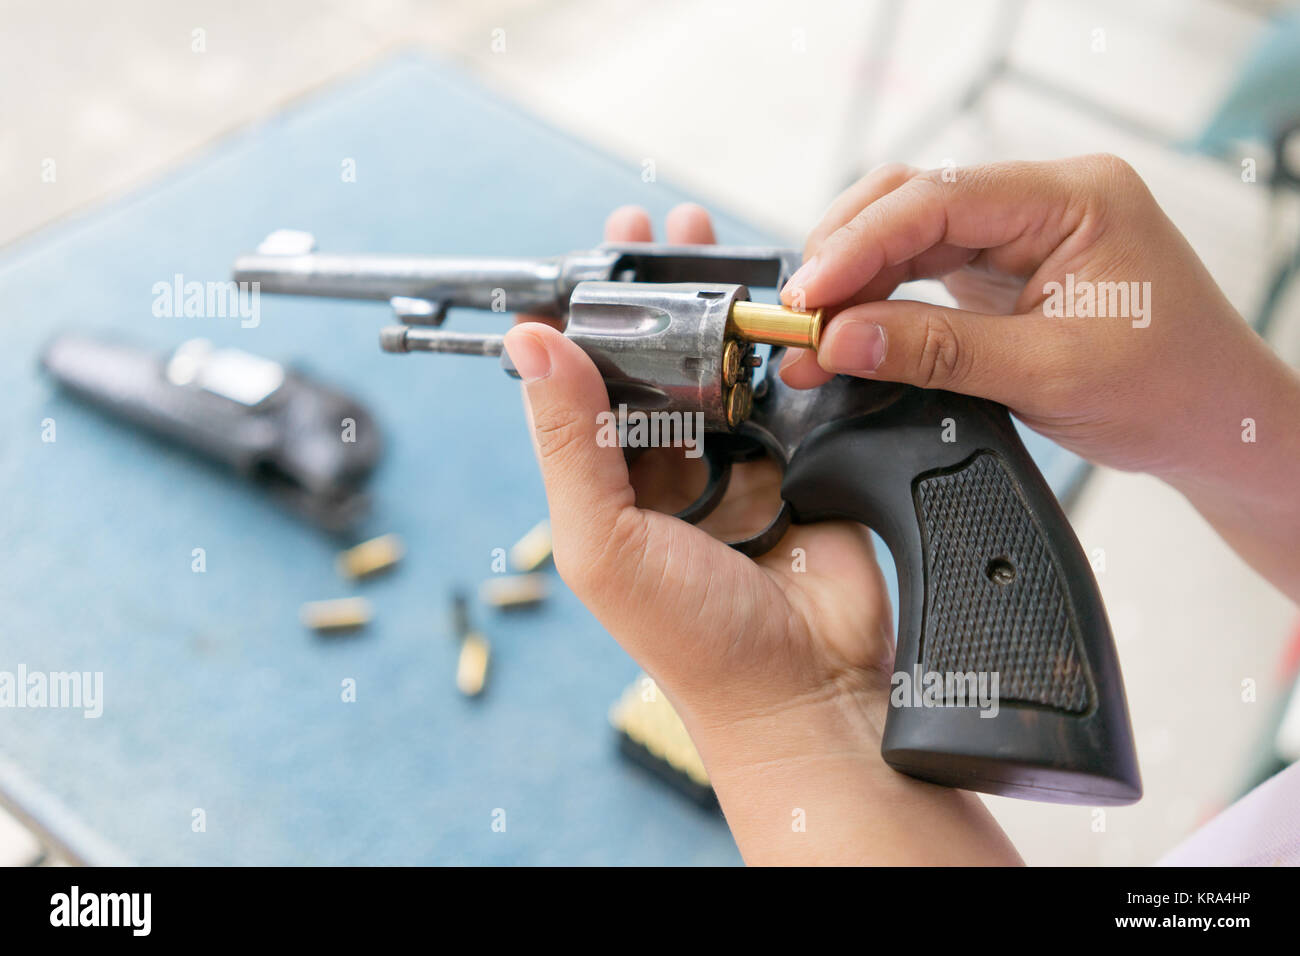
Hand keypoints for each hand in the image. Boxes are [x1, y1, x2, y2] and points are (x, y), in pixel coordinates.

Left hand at [506, 204, 1019, 864]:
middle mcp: (670, 466)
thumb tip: (530, 345)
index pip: (585, 385)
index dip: (587, 321)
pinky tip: (774, 303)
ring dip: (717, 309)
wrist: (810, 691)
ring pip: (721, 365)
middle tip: (655, 236)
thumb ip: (569, 441)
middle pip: (655, 362)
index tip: (596, 262)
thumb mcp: (605, 541)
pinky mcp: (803, 459)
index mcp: (610, 484)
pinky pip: (786, 387)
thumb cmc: (695, 641)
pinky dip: (779, 346)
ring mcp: (739, 460)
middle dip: (656, 299)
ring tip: (708, 248)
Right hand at [780, 156, 1299, 598]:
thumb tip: (843, 339)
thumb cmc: (1170, 390)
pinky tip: (845, 333)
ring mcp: (1020, 235)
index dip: (859, 244)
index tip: (808, 296)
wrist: (1215, 426)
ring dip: (853, 284)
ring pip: (908, 237)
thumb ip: (936, 351)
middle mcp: (1043, 202)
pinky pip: (922, 273)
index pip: (938, 198)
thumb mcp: (1047, 372)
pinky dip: (878, 305)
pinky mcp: (1003, 271)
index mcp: (1074, 198)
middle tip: (796, 317)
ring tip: (809, 335)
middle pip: (912, 203)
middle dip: (844, 257)